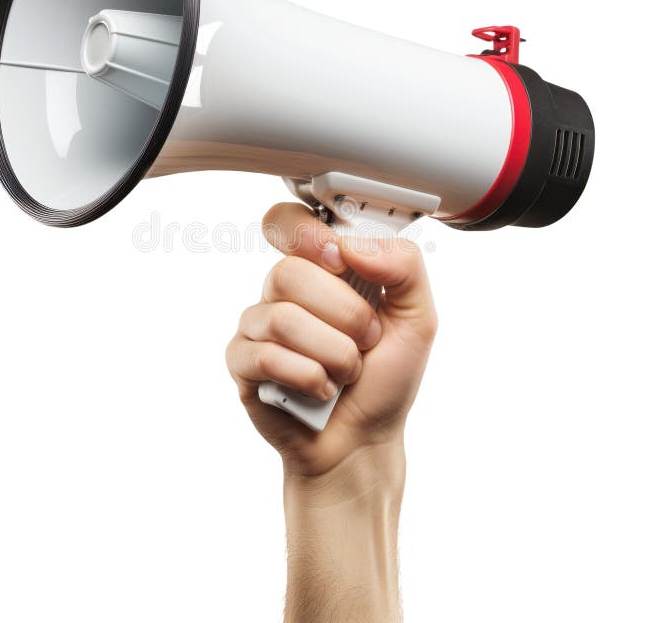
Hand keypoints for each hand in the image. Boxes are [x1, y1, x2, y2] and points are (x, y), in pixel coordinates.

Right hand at [226, 202, 437, 476]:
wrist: (365, 440)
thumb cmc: (386, 377)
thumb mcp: (417, 316)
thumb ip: (403, 265)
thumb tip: (353, 245)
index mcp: (321, 269)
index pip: (290, 221)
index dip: (310, 235)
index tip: (341, 260)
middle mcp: (285, 291)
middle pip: (290, 272)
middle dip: (345, 314)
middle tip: (365, 340)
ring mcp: (258, 325)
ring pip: (283, 317)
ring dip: (334, 354)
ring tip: (346, 372)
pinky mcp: (243, 362)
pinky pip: (267, 356)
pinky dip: (309, 378)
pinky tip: (320, 390)